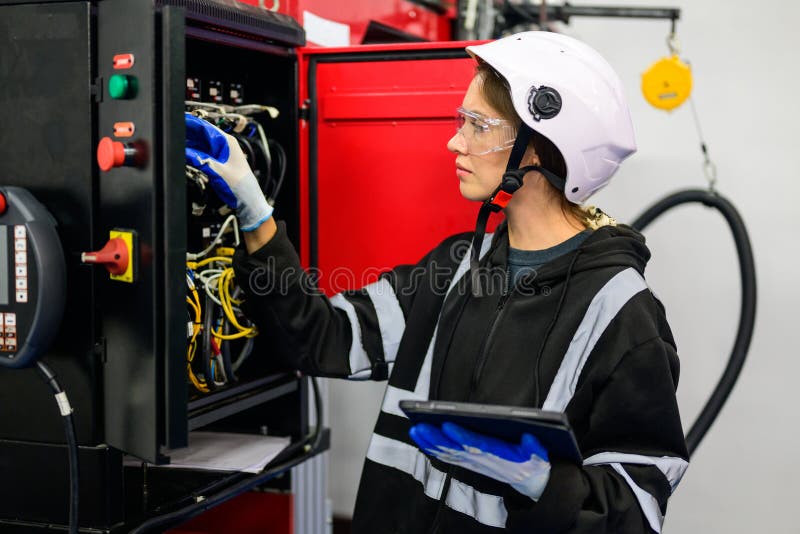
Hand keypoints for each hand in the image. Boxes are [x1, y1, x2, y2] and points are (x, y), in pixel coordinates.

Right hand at [185, 113, 272, 230]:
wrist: (246, 200)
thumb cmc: (240, 186)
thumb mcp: (218, 171)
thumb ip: (201, 160)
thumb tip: (186, 152)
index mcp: (227, 142)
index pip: (205, 127)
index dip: (191, 123)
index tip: (178, 120)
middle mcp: (223, 145)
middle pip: (200, 134)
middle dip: (187, 133)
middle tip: (171, 133)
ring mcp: (219, 153)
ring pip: (199, 144)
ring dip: (188, 144)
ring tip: (174, 143)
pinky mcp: (215, 162)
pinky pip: (200, 154)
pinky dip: (192, 153)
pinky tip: (183, 153)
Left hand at [410, 422, 550, 500]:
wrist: (529, 483)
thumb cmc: (532, 462)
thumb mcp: (539, 455)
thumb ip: (535, 448)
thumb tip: (530, 438)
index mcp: (497, 455)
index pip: (475, 445)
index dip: (461, 436)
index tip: (447, 425)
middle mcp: (481, 459)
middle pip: (454, 448)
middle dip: (435, 438)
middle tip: (418, 426)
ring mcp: (472, 462)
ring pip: (447, 453)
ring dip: (429, 443)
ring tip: (414, 429)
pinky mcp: (468, 462)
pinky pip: (446, 456)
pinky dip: (432, 448)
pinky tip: (420, 438)